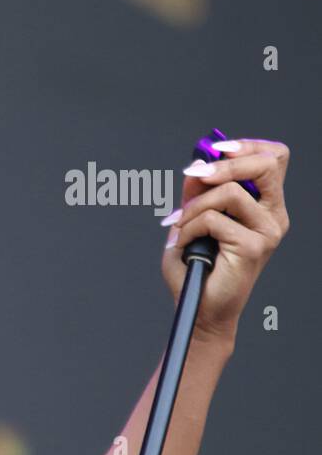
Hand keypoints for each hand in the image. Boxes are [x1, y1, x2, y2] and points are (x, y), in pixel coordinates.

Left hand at [161, 137, 290, 344]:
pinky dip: (188, 228)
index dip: (247, 145)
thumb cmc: (196, 267)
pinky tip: (183, 245)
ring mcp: (267, 231)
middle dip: (224, 164)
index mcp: (265, 205)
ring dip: (194, 207)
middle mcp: (273, 215)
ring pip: (231, 192)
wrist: (199, 309)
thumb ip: (196, 193)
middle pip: (266, 164)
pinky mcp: (253, 247)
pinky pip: (214, 220)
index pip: (274, 158)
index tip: (216, 149)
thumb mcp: (190, 221)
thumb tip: (196, 164)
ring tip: (179, 227)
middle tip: (194, 176)